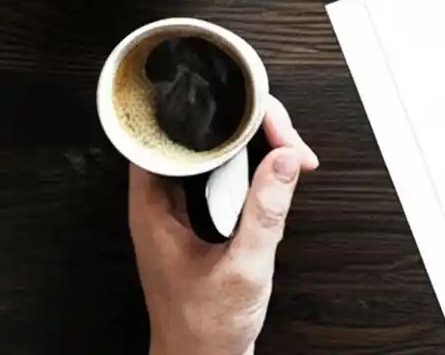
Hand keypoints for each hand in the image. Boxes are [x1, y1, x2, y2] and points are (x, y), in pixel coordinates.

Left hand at [129, 95, 319, 354]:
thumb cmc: (205, 328)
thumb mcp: (244, 268)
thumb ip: (266, 212)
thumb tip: (284, 160)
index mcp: (154, 207)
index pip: (175, 133)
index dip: (217, 116)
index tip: (257, 117)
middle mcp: (162, 202)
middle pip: (200, 136)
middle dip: (249, 128)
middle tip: (288, 140)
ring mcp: (180, 210)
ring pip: (214, 153)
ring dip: (254, 147)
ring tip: (290, 151)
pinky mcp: (199, 219)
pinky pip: (223, 176)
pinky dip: (253, 169)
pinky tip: (277, 174)